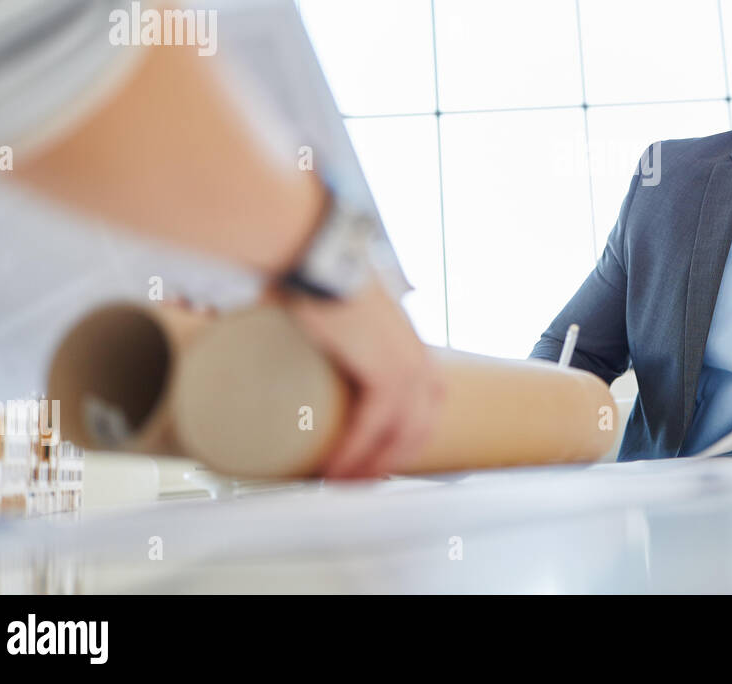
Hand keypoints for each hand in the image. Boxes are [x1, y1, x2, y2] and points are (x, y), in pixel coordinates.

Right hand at [280, 278, 444, 477]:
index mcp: (413, 343)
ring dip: (369, 465)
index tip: (382, 457)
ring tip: (339, 482)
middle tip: (358, 481)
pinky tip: (333, 468)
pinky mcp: (385, 370)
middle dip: (390, 460)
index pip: (428, 402)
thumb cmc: (321, 269)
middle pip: (419, 426)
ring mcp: (407, 364)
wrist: (320, 249)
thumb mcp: (341, 305)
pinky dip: (353, 451)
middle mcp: (419, 356)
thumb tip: (302, 329)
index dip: (408, 434)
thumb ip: (336, 322)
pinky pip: (373, 425)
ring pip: (398, 434)